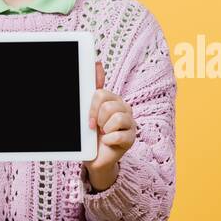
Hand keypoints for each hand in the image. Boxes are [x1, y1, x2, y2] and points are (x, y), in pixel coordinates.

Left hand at [83, 60, 134, 190]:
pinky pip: (119, 135)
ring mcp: (130, 123)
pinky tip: (108, 142)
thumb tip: (98, 63)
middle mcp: (124, 108)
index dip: (92, 108)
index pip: (101, 94)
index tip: (88, 119)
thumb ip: (93, 88)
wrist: (95, 157)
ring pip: (117, 118)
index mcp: (113, 100)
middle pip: (109, 106)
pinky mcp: (132, 138)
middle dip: (99, 119)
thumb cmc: (91, 133)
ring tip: (104, 134)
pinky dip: (109, 141)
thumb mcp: (89, 111)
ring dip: (105, 130)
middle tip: (97, 128)